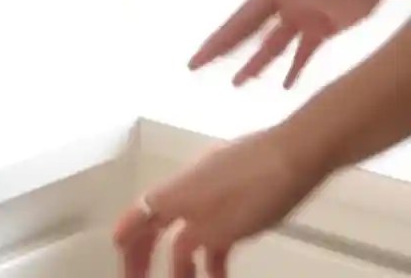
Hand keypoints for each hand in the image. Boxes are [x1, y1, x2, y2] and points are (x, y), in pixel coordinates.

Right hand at [113, 128, 323, 277]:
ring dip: (184, 258)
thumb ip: (192, 242)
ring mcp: (210, 187)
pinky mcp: (233, 189)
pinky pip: (211, 224)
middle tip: (142, 277)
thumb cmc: (257, 188)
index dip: (127, 241)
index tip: (121, 260)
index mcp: (176, 194)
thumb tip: (178, 253)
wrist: (297, 152)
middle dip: (146, 253)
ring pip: (186, 227)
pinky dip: (210, 248)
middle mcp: (186, 188)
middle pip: (156, 223)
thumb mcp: (221, 227)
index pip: (138, 218)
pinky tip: (219, 268)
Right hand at [190, 0, 410, 86]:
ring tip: (235, 84)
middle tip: (197, 67)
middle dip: (224, 50)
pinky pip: (305, 52)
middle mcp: (286, 2)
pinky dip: (295, 68)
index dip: (219, 40)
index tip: (197, 59)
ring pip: (274, 45)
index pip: (242, 20)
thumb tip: (291, 7)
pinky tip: (283, 85)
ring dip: (256, 64)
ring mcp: (305, 14)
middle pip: (249, 32)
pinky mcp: (326, 26)